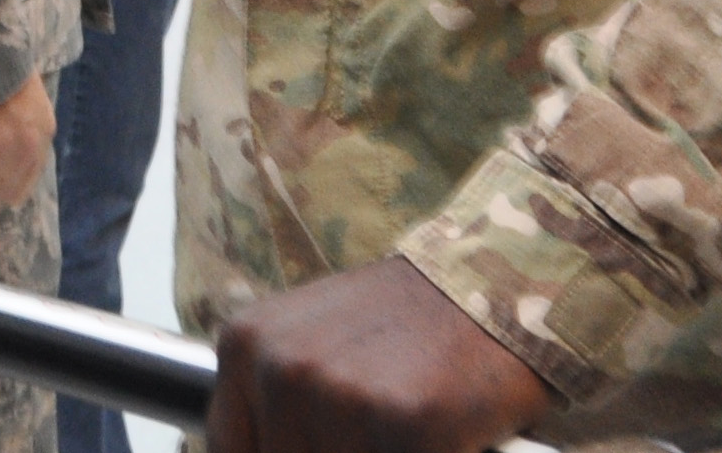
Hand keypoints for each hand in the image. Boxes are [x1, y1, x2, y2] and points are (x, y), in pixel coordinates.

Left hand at [205, 257, 554, 452]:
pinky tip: (435, 436)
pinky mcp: (407, 424)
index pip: (229, 448)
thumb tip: (268, 450)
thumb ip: (275, 403)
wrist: (492, 285)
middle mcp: (283, 369)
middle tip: (368, 434)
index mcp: (245, 344)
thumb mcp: (309, 343)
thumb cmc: (402, 324)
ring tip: (399, 432)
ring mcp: (342, 397)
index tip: (312, 446)